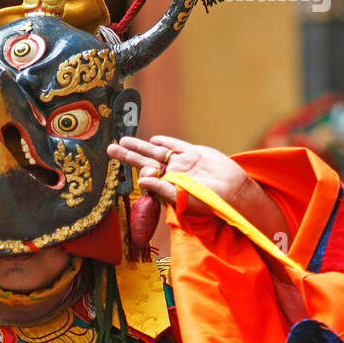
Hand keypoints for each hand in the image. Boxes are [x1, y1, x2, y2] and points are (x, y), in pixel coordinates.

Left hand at [107, 134, 287, 241]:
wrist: (233, 192)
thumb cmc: (207, 201)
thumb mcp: (181, 198)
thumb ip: (160, 188)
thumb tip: (140, 178)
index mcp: (166, 188)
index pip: (147, 177)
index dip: (142, 173)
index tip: (146, 172)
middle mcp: (172, 175)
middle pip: (144, 161)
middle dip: (127, 155)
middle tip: (110, 149)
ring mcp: (182, 163)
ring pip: (156, 152)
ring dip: (139, 146)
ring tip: (123, 140)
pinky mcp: (194, 154)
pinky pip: (175, 146)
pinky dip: (164, 142)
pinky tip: (152, 140)